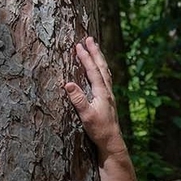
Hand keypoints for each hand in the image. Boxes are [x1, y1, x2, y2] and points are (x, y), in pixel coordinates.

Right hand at [63, 36, 125, 157]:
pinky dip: (102, 69)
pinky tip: (100, 70)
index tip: (79, 45)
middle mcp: (107, 91)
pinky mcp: (108, 99)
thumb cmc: (99, 130)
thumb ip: (78, 99)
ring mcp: (109, 94)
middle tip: (89, 39)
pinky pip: (105, 78)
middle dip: (95, 52)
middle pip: (102, 67)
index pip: (93, 70)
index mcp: (102, 92)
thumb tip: (68, 84)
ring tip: (95, 48)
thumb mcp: (86, 115)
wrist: (111, 141)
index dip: (86, 57)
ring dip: (99, 59)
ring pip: (105, 71)